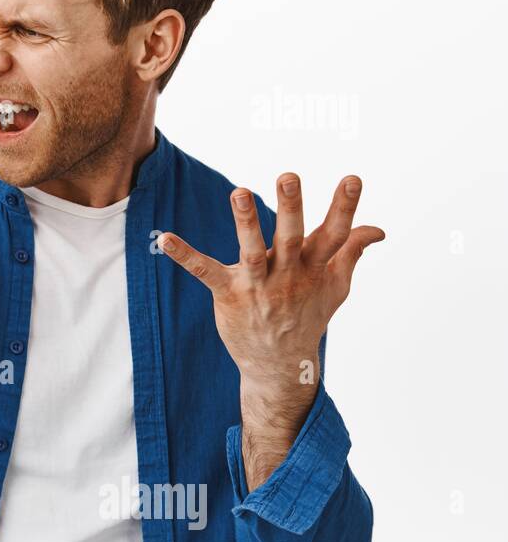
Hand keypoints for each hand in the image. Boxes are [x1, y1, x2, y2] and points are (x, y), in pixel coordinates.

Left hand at [157, 174, 383, 486]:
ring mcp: (258, 286)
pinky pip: (205, 272)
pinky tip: (164, 237)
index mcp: (316, 269)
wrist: (279, 365)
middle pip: (292, 238)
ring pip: (252, 251)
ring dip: (247, 222)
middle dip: (291, 208)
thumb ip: (352, 252)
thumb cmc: (307, 317)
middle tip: (289, 176)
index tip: (353, 178)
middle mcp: (289, 275)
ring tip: (238, 191)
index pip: (335, 234)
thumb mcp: (336, 287)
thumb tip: (378, 228)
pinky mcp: (229, 294)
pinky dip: (185, 255)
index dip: (344, 207)